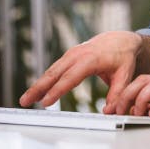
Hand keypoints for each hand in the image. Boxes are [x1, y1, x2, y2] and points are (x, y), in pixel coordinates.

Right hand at [19, 31, 144, 108]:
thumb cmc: (123, 57)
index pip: (71, 78)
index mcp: (91, 59)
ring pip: (51, 70)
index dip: (57, 90)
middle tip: (25, 101)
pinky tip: (37, 90)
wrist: (121, 39)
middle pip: (54, 73)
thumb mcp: (125, 75)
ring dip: (38, 85)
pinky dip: (44, 79)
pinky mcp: (69, 56)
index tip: (46, 102)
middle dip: (38, 88)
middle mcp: (78, 54)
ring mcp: (72, 53)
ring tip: (26, 99)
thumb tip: (109, 110)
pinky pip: (55, 68)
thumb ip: (117, 93)